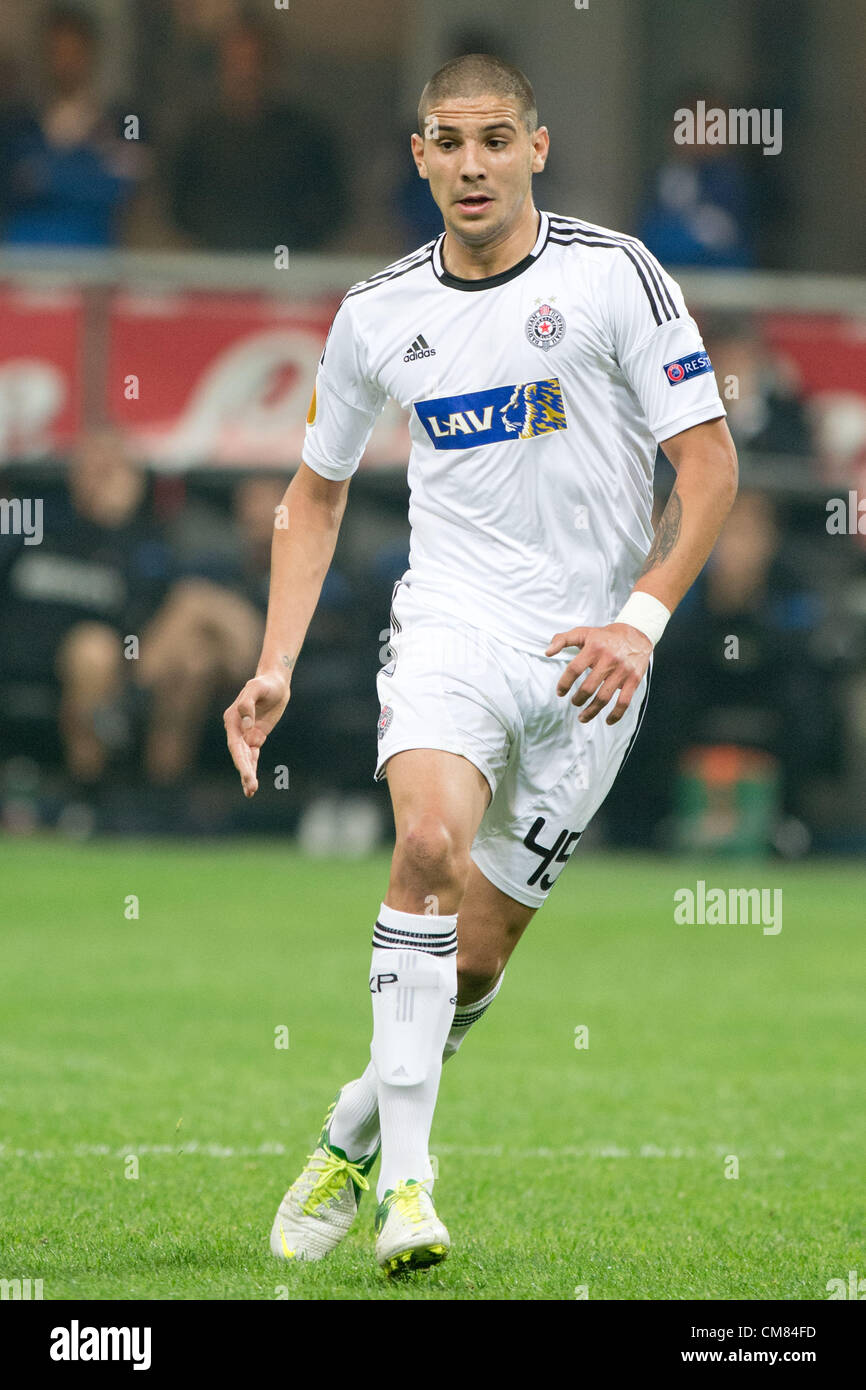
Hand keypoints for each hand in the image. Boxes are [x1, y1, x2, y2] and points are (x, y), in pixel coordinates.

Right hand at [223, 669, 290, 797]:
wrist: (274, 683)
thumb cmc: (265, 684)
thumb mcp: (256, 688)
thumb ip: (248, 703)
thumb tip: (246, 724)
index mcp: (232, 719)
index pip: (235, 744)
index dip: (240, 760)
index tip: (248, 774)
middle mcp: (236, 729)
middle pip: (239, 755)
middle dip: (245, 772)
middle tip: (251, 788)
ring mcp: (245, 734)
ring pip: (245, 758)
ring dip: (247, 774)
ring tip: (250, 792)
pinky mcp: (255, 737)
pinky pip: (253, 756)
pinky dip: (252, 768)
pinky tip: (251, 783)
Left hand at [546, 623, 651, 724]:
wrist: (636, 634)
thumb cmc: (605, 636)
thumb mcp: (583, 632)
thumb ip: (562, 639)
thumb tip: (547, 652)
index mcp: (594, 647)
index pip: (574, 669)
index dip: (564, 683)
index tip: (560, 692)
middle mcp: (609, 659)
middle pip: (588, 687)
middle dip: (578, 699)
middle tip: (574, 702)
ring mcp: (622, 670)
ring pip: (604, 697)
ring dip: (591, 711)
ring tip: (583, 717)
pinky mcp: (634, 679)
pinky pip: (624, 701)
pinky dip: (616, 714)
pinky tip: (608, 721)